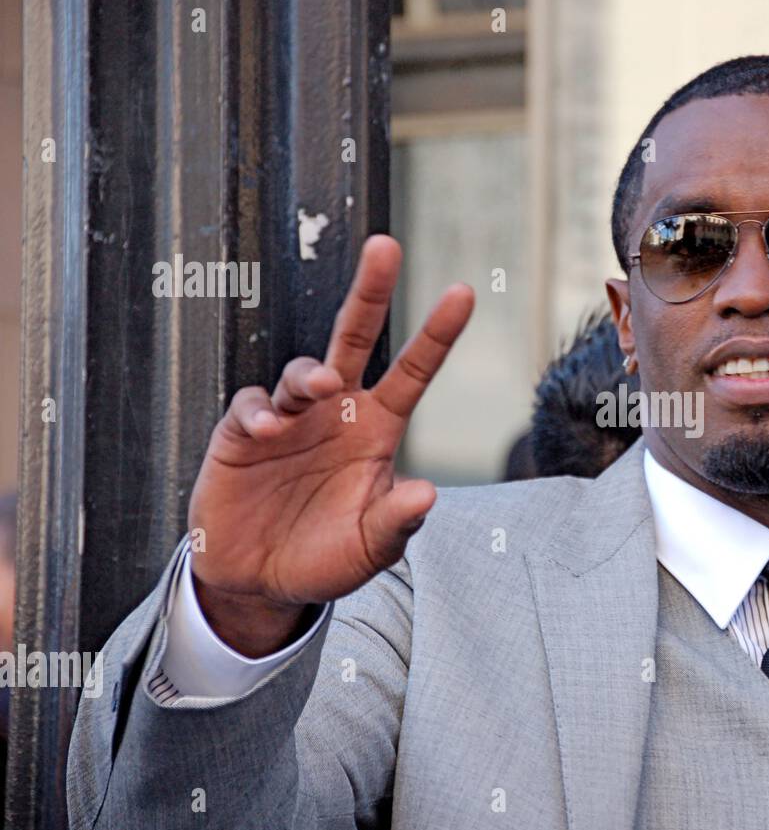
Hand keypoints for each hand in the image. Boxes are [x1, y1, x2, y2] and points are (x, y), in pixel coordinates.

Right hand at [187, 235, 472, 655]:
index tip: (464, 293)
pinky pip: (252, 405)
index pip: (413, 371)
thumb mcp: (372, 547)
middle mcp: (338, 412)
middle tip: (386, 246)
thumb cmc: (326, 557)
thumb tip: (426, 494)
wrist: (262, 582)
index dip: (437, 335)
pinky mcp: (243, 434)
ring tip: (321, 388)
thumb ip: (396, 522)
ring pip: (304, 370)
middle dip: (370, 291)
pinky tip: (268, 429)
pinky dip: (260, 411)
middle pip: (355, 337)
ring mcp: (291, 418)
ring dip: (312, 373)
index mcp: (377, 428)